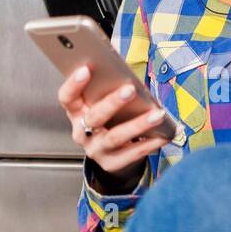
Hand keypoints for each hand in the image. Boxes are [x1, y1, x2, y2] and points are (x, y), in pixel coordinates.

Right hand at [58, 64, 169, 184]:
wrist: (111, 152)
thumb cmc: (109, 118)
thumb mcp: (102, 103)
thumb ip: (108, 88)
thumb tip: (124, 68)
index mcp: (76, 112)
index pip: (67, 97)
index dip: (73, 84)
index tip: (86, 69)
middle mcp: (81, 132)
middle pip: (94, 117)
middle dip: (112, 102)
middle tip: (131, 89)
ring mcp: (95, 149)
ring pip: (115, 137)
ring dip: (138, 124)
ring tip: (158, 114)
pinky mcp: (110, 163)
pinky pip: (131, 154)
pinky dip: (149, 144)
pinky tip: (163, 135)